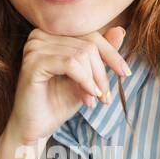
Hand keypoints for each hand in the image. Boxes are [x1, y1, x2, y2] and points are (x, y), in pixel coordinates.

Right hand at [4, 26, 128, 145]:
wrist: (35, 128)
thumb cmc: (58, 102)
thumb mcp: (87, 77)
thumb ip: (101, 55)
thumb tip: (121, 31)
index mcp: (52, 34)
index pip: (91, 35)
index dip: (112, 54)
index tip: (125, 74)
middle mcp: (40, 35)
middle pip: (88, 45)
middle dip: (102, 73)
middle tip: (104, 97)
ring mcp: (34, 47)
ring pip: (81, 55)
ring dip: (93, 81)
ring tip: (93, 100)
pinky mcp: (33, 62)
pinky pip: (71, 64)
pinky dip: (85, 81)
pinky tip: (87, 97)